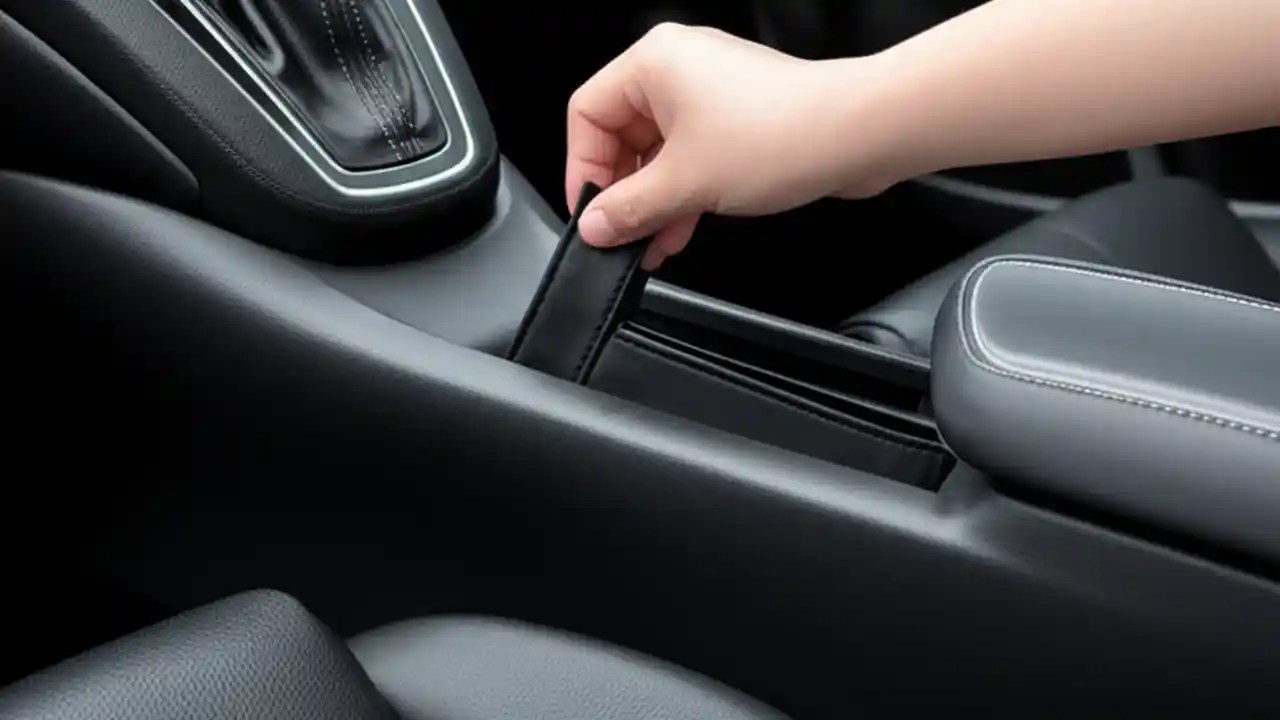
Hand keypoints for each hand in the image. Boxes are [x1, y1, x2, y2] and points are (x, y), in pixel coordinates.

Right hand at [565, 23, 895, 269]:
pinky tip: (678, 232)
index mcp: (653, 63)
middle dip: (622, 193)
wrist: (858, 134)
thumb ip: (630, 208)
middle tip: (620, 236)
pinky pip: (692, 157)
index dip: (582, 169)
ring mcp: (711, 93)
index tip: (591, 214)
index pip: (587, 113)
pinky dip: (681, 193)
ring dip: (653, 202)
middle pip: (621, 135)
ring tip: (650, 246)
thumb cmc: (780, 135)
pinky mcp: (738, 119)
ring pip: (658, 152)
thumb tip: (595, 225)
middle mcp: (679, 69)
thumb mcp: (685, 184)